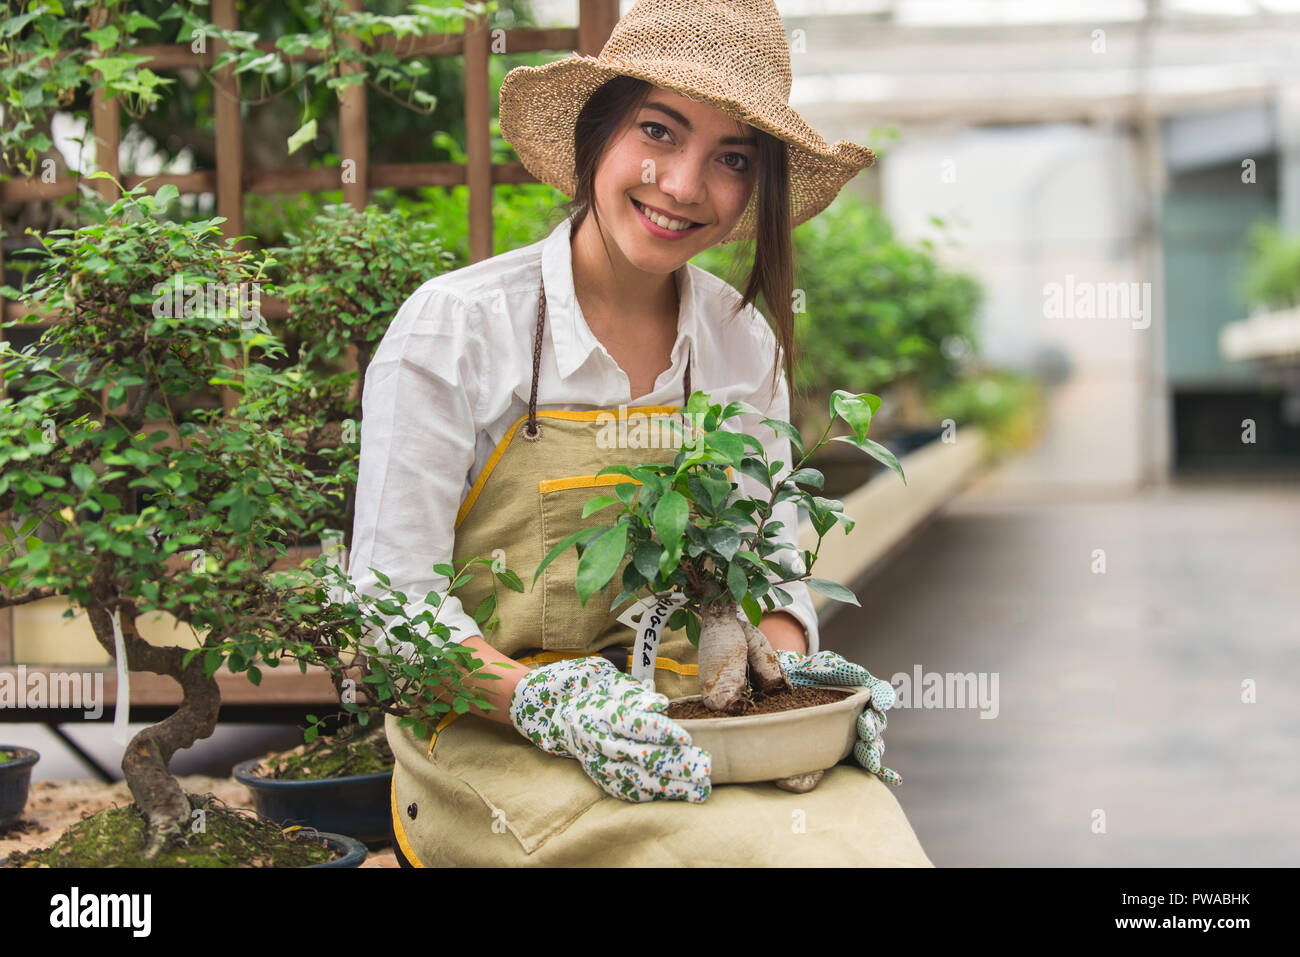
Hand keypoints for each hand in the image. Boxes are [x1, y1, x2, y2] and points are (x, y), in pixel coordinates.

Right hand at [509, 656, 711, 802]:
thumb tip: (658, 706)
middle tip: (702, 768)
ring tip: (698, 790)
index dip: (659, 732)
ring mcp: (595, 761)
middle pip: (638, 756)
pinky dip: (650, 794)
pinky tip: (673, 796)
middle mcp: (595, 739)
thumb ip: (632, 693)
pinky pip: (624, 789)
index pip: (632, 724)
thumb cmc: (586, 687)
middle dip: (672, 765)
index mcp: (598, 711)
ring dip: (668, 786)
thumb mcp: (605, 678)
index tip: (685, 738)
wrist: (549, 709)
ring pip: (634, 778)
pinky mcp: (597, 775)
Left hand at [775, 649, 901, 786]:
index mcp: (863, 690)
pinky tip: (893, 778)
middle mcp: (863, 714)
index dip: (882, 697)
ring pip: (872, 744)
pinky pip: (863, 764)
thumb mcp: (823, 664)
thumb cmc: (809, 674)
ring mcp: (855, 735)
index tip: (878, 702)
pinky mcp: (844, 753)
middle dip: (872, 727)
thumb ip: (837, 667)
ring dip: (873, 751)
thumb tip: (856, 673)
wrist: (785, 689)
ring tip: (870, 759)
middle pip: (876, 722)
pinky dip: (883, 772)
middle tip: (865, 729)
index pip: (880, 693)